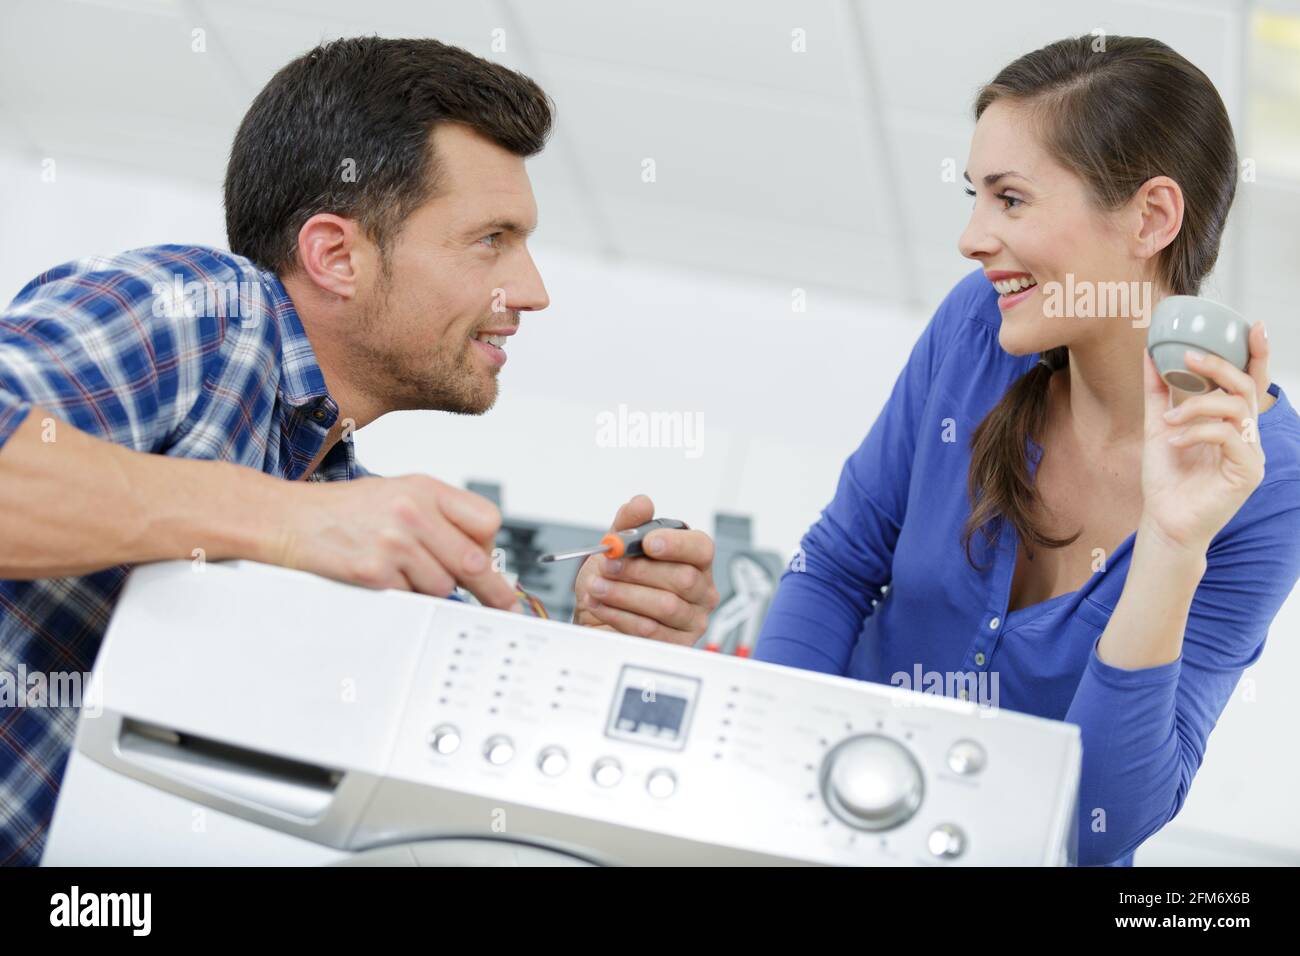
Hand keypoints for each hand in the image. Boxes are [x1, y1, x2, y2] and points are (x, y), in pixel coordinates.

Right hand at [268, 474, 518, 609]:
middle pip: (474, 561)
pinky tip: (383, 579)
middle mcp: (413, 512)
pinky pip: (411, 599)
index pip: (487, 521)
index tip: (493, 563)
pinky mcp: (374, 572)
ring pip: (443, 587)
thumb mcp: (398, 494)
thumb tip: (480, 557)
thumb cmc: (344, 510)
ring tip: (403, 572)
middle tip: (503, 605)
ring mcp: (394, 543)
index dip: (491, 547)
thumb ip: (439, 518)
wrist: (287, 519)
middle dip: (489, 588)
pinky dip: (404, 597)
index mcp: (426, 489)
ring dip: (432, 590)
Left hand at [573, 494, 719, 644]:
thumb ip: (629, 522)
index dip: (676, 544)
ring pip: (665, 605)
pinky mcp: (676, 644)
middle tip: (609, 565)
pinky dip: (620, 615)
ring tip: (598, 587)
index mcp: (693, 559)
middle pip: (682, 578)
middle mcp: (700, 589)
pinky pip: (651, 630)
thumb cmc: (618, 582)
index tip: (647, 542)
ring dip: (624, 594)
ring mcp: (692, 619)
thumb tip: (641, 503)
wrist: (598, 618)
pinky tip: (602, 606)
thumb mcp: (618, 547)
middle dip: (639, 570)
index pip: (701, 548)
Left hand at [1140, 321, 1269, 552]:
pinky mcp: (1247, 471)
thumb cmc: (1167, 477)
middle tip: (1188, 357)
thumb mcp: (1159, 426)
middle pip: (1246, 387)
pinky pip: (1228, 437)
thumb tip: (1150, 354)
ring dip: (1198, 406)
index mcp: (1232, 421)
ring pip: (1237, 408)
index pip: (1251, 381)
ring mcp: (1251, 453)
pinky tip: (1174, 442)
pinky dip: (1198, 432)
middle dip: (1219, 366)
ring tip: (1169, 420)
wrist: (1164, 520)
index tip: (1252, 325)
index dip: (1257, 353)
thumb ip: (1159, 393)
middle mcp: (1247, 434)